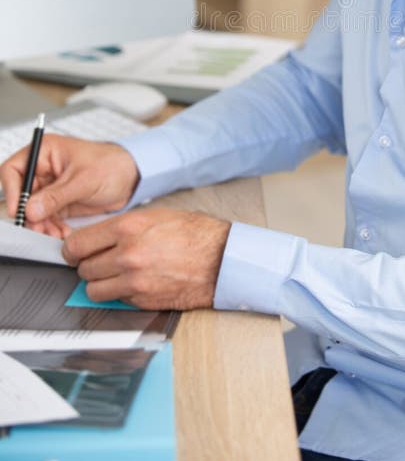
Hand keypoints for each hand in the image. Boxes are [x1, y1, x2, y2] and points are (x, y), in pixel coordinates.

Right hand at [0, 135, 138, 235]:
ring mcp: (51, 187)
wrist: (132, 178)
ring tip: (53, 233)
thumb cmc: (113, 165)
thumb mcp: (84, 180)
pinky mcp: (59, 202)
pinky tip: (61, 232)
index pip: (15, 169)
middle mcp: (45, 169)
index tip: (20, 209)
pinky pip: (46, 218)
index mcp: (46, 152)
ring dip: (41, 224)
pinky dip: (51, 228)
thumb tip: (31, 209)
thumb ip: (56, 195)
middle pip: (22, 194)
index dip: (13, 190)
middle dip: (29, 214)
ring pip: (33, 210)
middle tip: (38, 227)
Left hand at [63, 207, 231, 309]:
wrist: (220, 258)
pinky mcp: (142, 300)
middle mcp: (127, 254)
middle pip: (83, 268)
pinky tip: (133, 282)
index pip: (78, 244)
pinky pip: (115, 300)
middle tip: (99, 261)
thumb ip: (122, 227)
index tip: (75, 252)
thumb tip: (95, 238)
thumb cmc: (193, 233)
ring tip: (114, 274)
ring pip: (93, 289)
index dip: (73, 249)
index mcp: (128, 227)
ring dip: (100, 282)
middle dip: (88, 265)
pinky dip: (118, 293)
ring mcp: (134, 280)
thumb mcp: (154, 216)